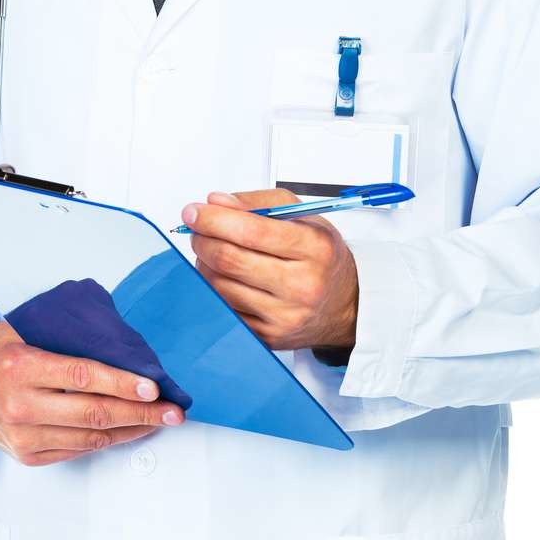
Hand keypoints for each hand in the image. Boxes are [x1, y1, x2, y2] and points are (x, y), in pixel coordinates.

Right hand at [0, 321, 185, 466]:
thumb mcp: (26, 331)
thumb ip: (68, 342)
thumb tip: (125, 350)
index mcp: (20, 366)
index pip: (82, 376)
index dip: (122, 383)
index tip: (154, 386)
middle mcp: (19, 405)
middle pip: (92, 413)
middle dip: (141, 413)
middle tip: (173, 411)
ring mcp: (22, 435)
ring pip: (89, 438)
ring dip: (131, 430)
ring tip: (160, 422)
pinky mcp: (27, 455)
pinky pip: (77, 450)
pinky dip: (107, 441)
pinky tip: (129, 431)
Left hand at [181, 189, 358, 351]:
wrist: (345, 304)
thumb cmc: (320, 256)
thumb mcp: (302, 216)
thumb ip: (258, 203)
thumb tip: (216, 202)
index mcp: (313, 248)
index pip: (251, 231)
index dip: (214, 219)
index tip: (194, 212)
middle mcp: (301, 285)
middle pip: (230, 259)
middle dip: (203, 239)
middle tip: (196, 229)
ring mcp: (284, 316)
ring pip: (220, 286)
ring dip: (204, 264)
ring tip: (211, 251)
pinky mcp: (268, 337)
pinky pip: (224, 309)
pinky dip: (213, 289)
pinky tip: (220, 276)